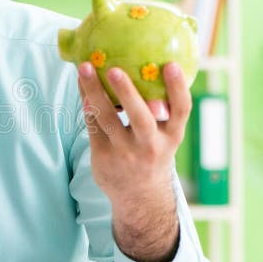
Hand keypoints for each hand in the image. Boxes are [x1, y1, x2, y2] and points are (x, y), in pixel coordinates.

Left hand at [78, 61, 190, 261]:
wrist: (139, 196)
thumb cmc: (152, 153)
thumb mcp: (165, 136)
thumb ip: (162, 110)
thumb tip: (147, 65)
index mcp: (172, 136)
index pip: (181, 110)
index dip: (177, 88)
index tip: (170, 64)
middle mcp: (150, 146)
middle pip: (140, 118)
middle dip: (126, 93)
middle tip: (113, 69)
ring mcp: (125, 153)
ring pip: (107, 119)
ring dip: (94, 92)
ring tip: (84, 68)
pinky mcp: (103, 157)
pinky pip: (92, 124)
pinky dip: (86, 102)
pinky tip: (81, 84)